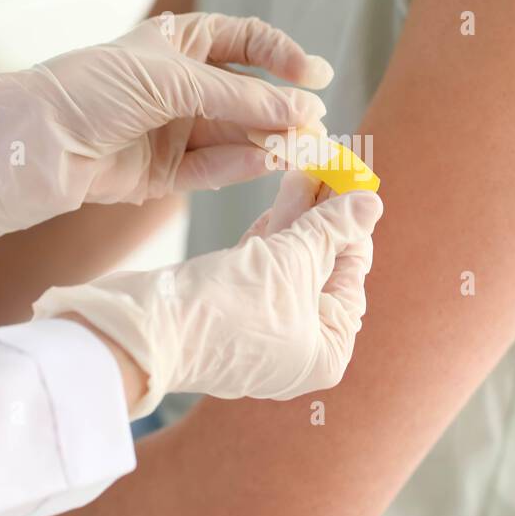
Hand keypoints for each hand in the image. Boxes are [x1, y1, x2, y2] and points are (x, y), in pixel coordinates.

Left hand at [0, 13, 331, 250]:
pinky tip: (269, 162)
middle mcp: (181, 85)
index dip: (283, 55)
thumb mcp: (171, 79)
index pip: (247, 40)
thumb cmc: (91, 88)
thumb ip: (240, 96)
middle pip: (249, 94)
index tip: (316, 76)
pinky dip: (243, 165)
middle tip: (317, 126)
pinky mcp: (164, 173)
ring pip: (237, 134)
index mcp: (180, 42)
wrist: (33, 141)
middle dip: (283, 109)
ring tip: (303, 149)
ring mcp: (174, 129)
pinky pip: (215, 168)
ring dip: (270, 141)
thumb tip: (303, 111)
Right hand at [34, 172, 383, 417]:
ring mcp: (261, 328)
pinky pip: (261, 265)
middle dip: (326, 214)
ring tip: (308, 164)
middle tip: (333, 164)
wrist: (144, 330)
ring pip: (290, 261)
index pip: (353, 275)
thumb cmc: (227, 309)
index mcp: (327, 351)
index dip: (354, 224)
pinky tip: (284, 192)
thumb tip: (371, 204)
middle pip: (322, 267)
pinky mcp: (228, 308)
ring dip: (299, 214)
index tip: (357, 181)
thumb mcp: (293, 260)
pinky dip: (272, 230)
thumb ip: (332, 229)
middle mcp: (299, 347)